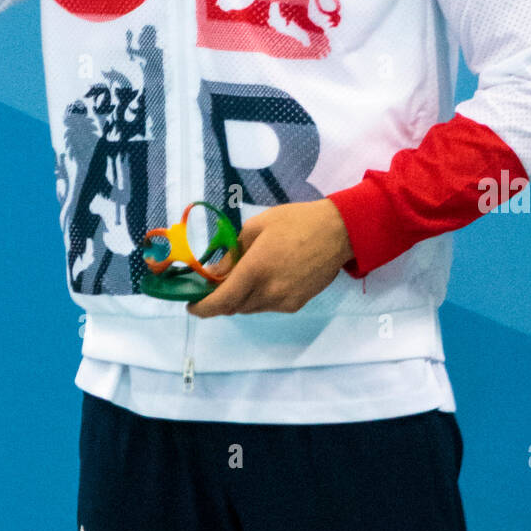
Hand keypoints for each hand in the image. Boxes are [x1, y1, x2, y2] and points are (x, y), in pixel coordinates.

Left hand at [187, 198, 353, 316]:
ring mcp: (284, 301)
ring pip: (251, 308)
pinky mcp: (297, 304)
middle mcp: (269, 292)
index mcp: (256, 270)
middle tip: (215, 284)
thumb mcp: (257, 227)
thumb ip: (233, 253)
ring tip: (242, 276)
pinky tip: (265, 278)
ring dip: (240, 298)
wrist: (339, 232)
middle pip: (234, 307)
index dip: (203, 308)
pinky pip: (268, 306)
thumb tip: (214, 273)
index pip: (221, 301)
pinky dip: (258, 298)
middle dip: (220, 300)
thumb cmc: (296, 221)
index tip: (191, 305)